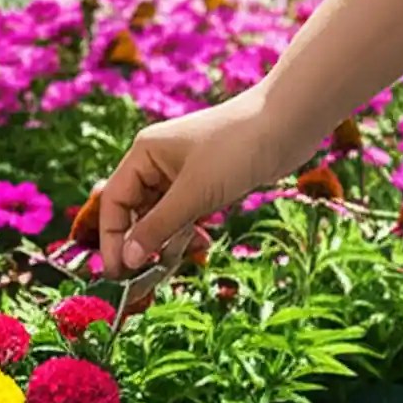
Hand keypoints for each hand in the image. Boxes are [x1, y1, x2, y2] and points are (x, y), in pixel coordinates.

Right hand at [98, 89, 316, 277]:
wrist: (290, 122)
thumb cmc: (237, 148)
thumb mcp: (194, 193)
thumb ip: (157, 227)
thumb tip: (126, 260)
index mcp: (143, 154)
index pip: (114, 202)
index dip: (112, 239)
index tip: (116, 273)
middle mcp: (156, 163)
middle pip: (134, 211)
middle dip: (137, 244)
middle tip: (140, 280)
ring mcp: (181, 173)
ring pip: (159, 216)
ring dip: (163, 242)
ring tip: (167, 269)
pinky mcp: (205, 183)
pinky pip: (183, 214)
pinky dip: (184, 232)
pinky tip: (197, 245)